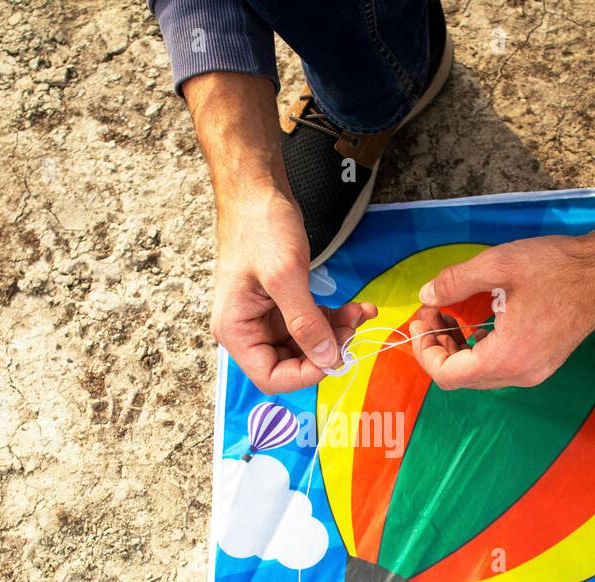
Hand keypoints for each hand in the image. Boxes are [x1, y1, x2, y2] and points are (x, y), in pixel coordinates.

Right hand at [212, 187, 373, 392]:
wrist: (257, 191)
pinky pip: (311, 323)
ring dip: (336, 334)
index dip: (306, 374)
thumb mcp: (285, 275)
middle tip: (353, 328)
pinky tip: (357, 307)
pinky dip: (335, 319)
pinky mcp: (283, 304)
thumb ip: (305, 323)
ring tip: (359, 313)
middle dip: (326, 350)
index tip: (336, 356)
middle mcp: (248, 330)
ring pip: (306, 344)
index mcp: (235, 330)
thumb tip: (329, 360)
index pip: (271, 377)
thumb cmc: (261, 228)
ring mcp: (265, 318)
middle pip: (291, 363)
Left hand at [409, 207, 594, 388]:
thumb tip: (426, 295)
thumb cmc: (558, 268)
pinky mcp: (542, 364)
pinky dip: (480, 351)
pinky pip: (499, 369)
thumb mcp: (498, 265)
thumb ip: (456, 282)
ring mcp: (533, 373)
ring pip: (480, 376)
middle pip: (461, 379)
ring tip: (451, 316)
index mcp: (506, 357)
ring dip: (458, 350)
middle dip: (438, 348)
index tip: (421, 320)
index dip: (424, 351)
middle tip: (432, 313)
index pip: (447, 376)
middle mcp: (519, 374)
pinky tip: (479, 324)